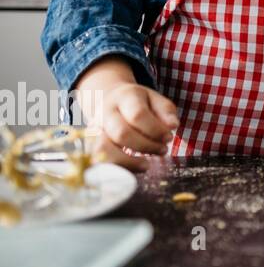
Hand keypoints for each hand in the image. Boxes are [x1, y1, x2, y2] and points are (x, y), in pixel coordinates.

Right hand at [76, 57, 179, 171]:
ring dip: (128, 162)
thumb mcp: (155, 99)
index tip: (169, 137)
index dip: (155, 130)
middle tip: (162, 150)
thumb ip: (165, 111)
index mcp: (125, 97)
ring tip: (146, 165)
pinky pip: (98, 161)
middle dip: (146, 146)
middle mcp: (105, 112)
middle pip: (121, 133)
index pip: (138, 115)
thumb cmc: (137, 102)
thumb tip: (172, 126)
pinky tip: (132, 168)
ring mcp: (93, 129)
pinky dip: (116, 169)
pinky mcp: (89, 145)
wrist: (108, 99)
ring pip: (103, 150)